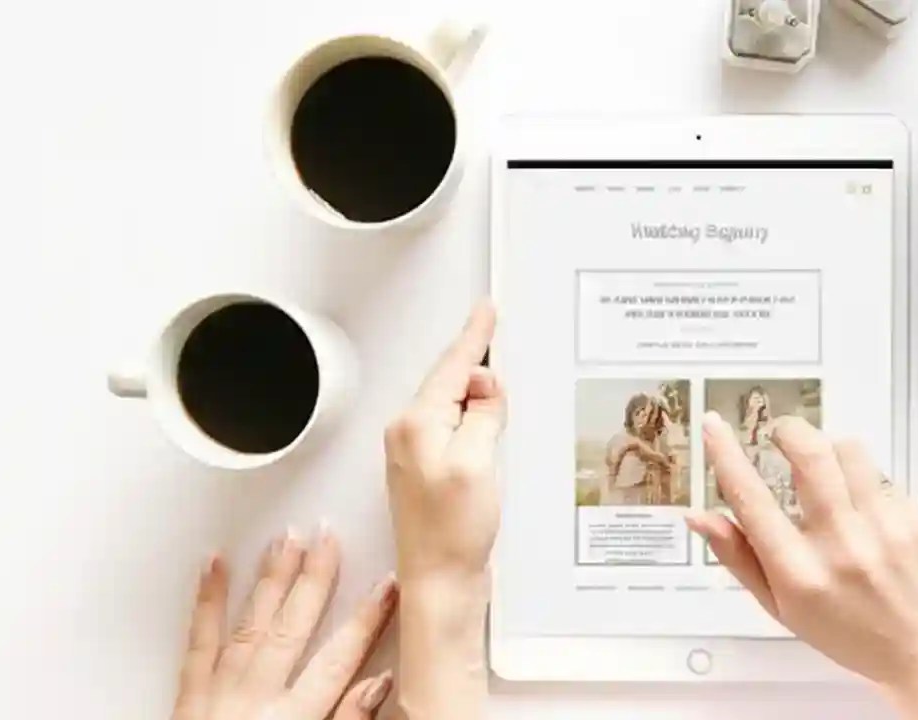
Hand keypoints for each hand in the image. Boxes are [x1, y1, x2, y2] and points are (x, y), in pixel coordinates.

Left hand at [172, 526, 395, 719]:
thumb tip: (377, 686)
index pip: (339, 660)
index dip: (367, 620)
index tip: (388, 586)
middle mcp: (255, 699)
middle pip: (292, 628)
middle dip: (315, 579)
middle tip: (330, 538)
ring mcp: (219, 693)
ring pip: (252, 624)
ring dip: (272, 578)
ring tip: (288, 539)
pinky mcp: (188, 695)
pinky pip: (199, 640)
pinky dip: (208, 599)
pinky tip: (216, 565)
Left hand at [384, 300, 503, 719]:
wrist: (440, 585)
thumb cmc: (452, 533)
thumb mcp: (477, 461)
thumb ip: (483, 414)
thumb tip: (487, 387)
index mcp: (415, 424)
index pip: (451, 367)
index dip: (474, 336)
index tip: (486, 309)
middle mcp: (409, 435)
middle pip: (452, 385)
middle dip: (481, 379)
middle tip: (508, 386)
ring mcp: (416, 455)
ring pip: (456, 410)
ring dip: (482, 410)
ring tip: (500, 433)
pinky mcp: (429, 474)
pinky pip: (456, 433)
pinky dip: (477, 430)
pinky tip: (491, 443)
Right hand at [689, 413, 917, 719]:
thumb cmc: (844, 631)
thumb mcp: (780, 608)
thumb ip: (739, 559)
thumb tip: (698, 516)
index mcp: (798, 574)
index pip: (752, 500)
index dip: (726, 456)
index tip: (713, 425)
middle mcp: (841, 546)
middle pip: (809, 456)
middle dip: (788, 430)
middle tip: (780, 434)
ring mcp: (884, 529)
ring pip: (848, 451)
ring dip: (827, 449)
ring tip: (824, 470)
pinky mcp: (915, 519)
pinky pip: (879, 474)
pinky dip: (861, 479)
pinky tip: (863, 507)